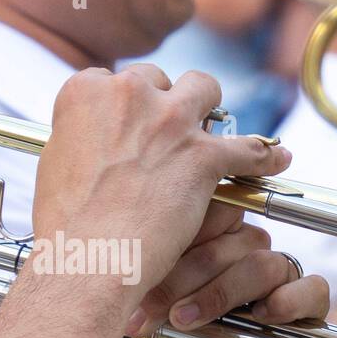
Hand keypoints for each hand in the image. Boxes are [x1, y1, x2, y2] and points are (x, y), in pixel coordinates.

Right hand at [30, 64, 292, 320]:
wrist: (89, 256)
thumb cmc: (69, 224)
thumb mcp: (59, 160)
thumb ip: (85, 137)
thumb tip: (98, 143)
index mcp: (86, 92)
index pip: (120, 81)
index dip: (134, 106)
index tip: (139, 126)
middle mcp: (128, 94)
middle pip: (163, 81)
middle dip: (170, 103)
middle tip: (173, 133)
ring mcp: (169, 121)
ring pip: (205, 91)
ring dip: (211, 110)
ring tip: (216, 132)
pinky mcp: (202, 155)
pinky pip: (247, 148)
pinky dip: (265, 156)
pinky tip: (277, 161)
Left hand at [113, 203, 330, 337]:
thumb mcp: (136, 300)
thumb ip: (148, 261)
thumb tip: (142, 231)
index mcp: (208, 240)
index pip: (212, 207)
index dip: (183, 232)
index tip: (139, 264)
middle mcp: (243, 258)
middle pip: (235, 238)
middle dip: (186, 274)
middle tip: (149, 311)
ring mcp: (274, 288)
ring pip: (265, 264)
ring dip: (222, 292)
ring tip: (185, 321)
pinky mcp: (299, 321)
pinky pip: (313, 291)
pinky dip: (290, 300)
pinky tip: (259, 317)